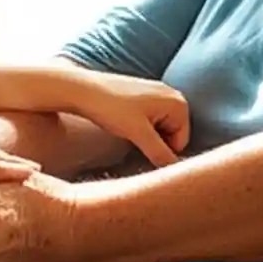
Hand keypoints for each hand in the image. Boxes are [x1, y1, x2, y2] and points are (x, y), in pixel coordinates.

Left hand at [73, 70, 189, 166]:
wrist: (81, 89)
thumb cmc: (111, 108)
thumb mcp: (138, 134)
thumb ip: (160, 153)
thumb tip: (175, 172)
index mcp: (178, 102)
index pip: (181, 143)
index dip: (162, 151)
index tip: (141, 147)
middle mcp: (171, 95)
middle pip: (171, 136)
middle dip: (154, 143)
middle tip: (133, 138)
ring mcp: (156, 94)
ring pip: (158, 130)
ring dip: (145, 136)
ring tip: (126, 130)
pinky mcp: (141, 96)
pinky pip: (148, 121)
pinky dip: (138, 127)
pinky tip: (122, 124)